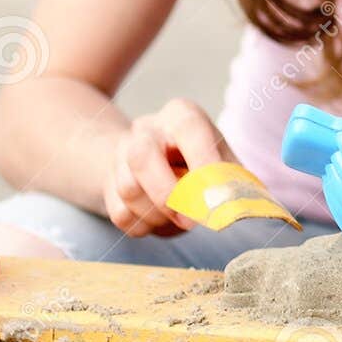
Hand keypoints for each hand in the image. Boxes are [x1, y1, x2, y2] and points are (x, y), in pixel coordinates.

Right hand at [103, 98, 237, 237]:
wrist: (159, 162)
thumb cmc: (203, 162)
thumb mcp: (224, 161)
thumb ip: (230, 180)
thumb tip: (233, 204)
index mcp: (182, 115)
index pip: (189, 128)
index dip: (202, 162)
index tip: (214, 195)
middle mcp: (147, 128)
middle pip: (141, 156)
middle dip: (167, 195)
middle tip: (190, 221)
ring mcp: (121, 153)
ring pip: (128, 189)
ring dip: (158, 215)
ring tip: (180, 220)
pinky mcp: (108, 182)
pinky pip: (120, 213)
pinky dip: (144, 226)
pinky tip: (162, 221)